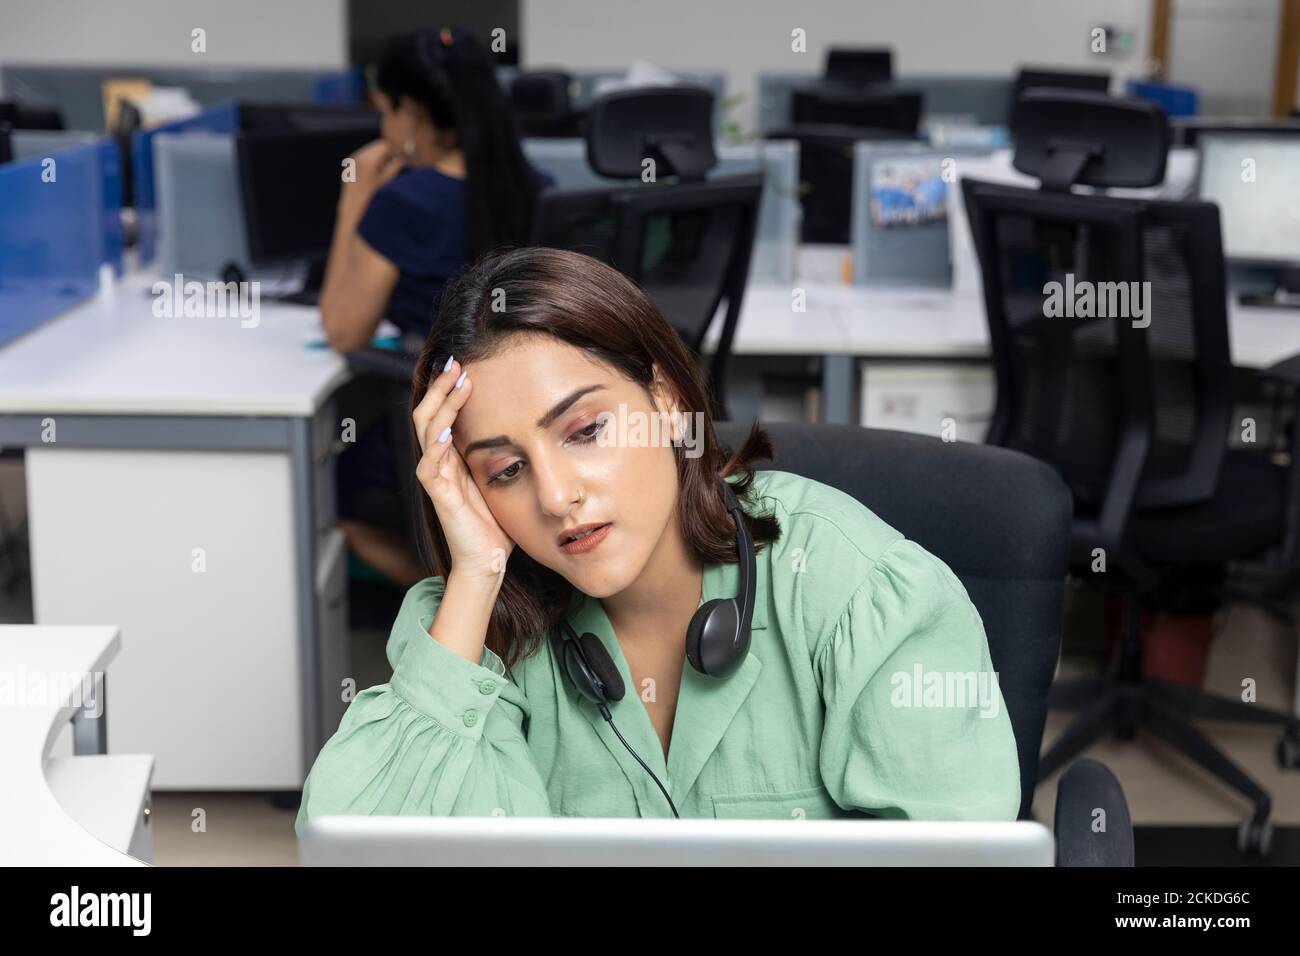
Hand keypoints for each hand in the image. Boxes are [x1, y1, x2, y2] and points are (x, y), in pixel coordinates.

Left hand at [339, 139, 403, 215]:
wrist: (354, 209)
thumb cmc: (373, 198)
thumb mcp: (387, 181)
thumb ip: (395, 166)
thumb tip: (402, 157)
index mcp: (368, 160)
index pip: (385, 145)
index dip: (395, 150)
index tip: (402, 157)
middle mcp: (358, 157)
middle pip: (377, 146)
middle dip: (387, 152)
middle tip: (396, 163)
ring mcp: (353, 160)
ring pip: (370, 150)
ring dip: (379, 157)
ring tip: (384, 171)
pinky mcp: (350, 164)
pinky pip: (364, 157)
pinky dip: (372, 160)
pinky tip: (375, 174)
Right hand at [412, 358, 514, 584]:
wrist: (486, 561)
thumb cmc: (494, 524)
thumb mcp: (501, 478)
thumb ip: (505, 455)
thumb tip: (528, 426)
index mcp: (452, 457)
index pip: (442, 413)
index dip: (449, 389)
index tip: (466, 365)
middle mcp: (439, 463)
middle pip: (428, 413)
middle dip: (441, 386)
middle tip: (457, 362)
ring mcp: (436, 478)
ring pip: (426, 431)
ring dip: (441, 404)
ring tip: (457, 383)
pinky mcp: (438, 497)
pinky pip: (430, 466)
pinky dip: (436, 445)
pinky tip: (447, 429)